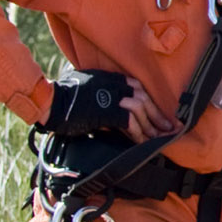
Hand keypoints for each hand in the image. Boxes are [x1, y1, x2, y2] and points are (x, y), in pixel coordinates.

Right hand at [45, 69, 173, 141]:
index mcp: (115, 78)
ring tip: (156, 140)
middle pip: (146, 100)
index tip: (162, 117)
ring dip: (149, 128)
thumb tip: (119, 109)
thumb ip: (107, 92)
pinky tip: (141, 143)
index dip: (153, 105)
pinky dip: (137, 134)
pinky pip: (131, 124)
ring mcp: (114, 97)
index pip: (141, 91)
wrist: (51, 101)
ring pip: (141, 112)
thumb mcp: (91, 85)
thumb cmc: (66, 95)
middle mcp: (118, 85)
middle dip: (159, 117)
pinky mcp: (109, 111)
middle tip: (169, 130)